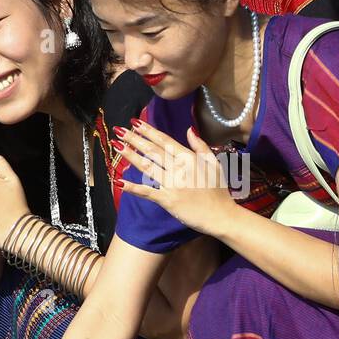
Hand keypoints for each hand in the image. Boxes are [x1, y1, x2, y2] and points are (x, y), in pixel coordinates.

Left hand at [116, 120, 239, 237]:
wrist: (221, 215)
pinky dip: (133, 187)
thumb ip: (200, 146)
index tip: (135, 123)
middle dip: (134, 139)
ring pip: (147, 167)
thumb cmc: (219, 191)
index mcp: (190, 158)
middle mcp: (179, 168)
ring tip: (117, 146)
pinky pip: (147, 191)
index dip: (149, 131)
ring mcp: (172, 184)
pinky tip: (118, 181)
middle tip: (119, 130)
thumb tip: (189, 129)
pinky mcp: (167, 200)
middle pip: (153, 151)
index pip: (165, 141)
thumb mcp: (214, 163)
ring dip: (130, 156)